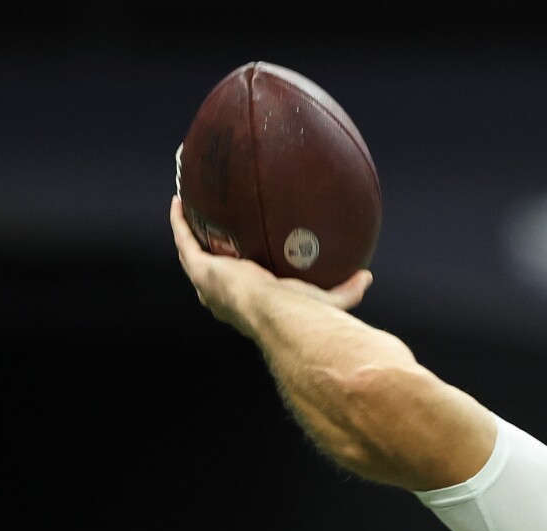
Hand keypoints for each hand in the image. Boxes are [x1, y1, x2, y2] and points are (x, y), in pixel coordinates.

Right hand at [169, 196, 371, 334]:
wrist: (278, 314)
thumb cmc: (302, 314)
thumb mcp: (326, 300)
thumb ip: (346, 291)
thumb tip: (366, 277)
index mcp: (247, 306)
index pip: (239, 289)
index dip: (236, 274)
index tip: (241, 259)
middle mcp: (220, 296)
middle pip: (209, 269)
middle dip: (207, 250)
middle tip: (211, 229)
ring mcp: (206, 282)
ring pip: (191, 251)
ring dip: (189, 230)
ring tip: (188, 207)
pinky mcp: (199, 268)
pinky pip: (184, 238)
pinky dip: (180, 219)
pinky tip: (181, 199)